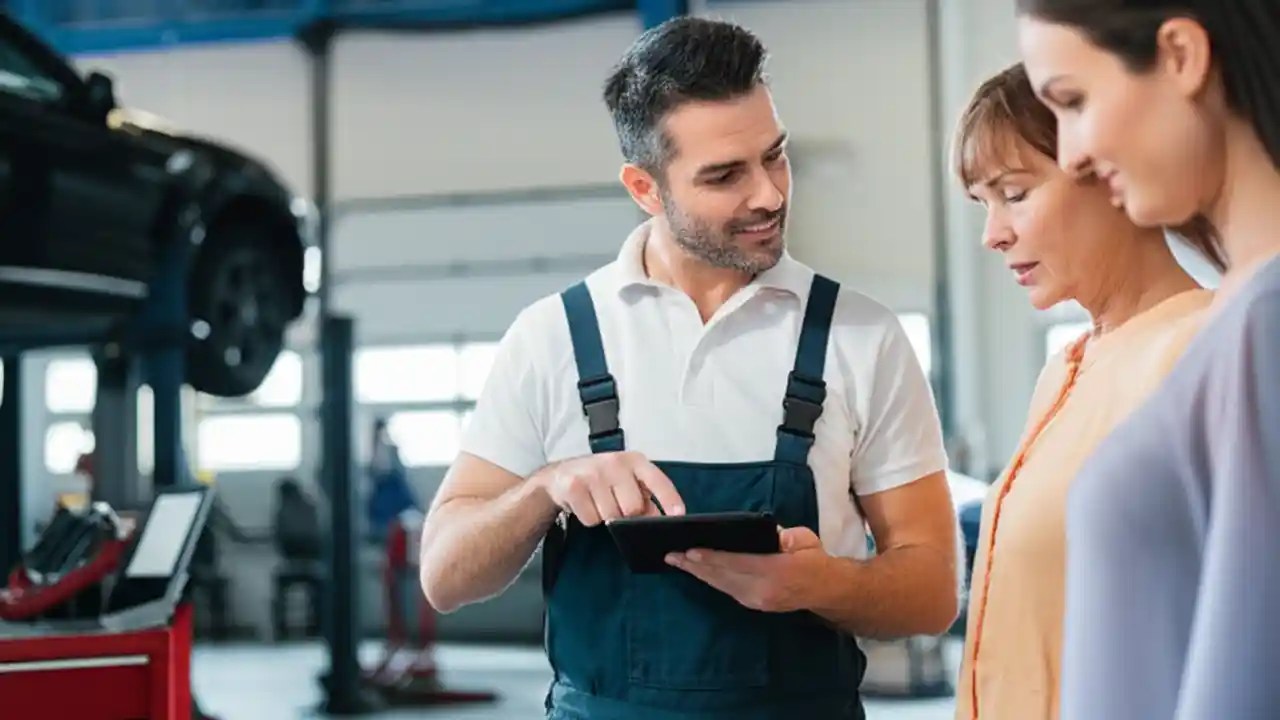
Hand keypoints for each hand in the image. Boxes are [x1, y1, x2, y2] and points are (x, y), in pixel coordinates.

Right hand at [537, 451, 684, 526]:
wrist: (560, 475)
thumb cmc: (601, 479)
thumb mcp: (626, 481)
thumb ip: (646, 498)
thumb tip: (662, 520)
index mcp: (635, 461)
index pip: (657, 480)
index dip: (669, 498)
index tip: (679, 514)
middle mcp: (615, 462)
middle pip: (633, 507)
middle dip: (626, 515)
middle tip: (616, 505)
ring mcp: (593, 473)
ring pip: (611, 516)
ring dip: (605, 517)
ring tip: (598, 503)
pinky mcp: (574, 486)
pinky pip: (591, 519)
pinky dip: (589, 518)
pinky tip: (585, 504)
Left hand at [666, 525, 827, 612]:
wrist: (826, 590)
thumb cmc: (815, 560)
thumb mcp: (806, 541)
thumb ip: (788, 538)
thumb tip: (770, 534)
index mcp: (776, 572)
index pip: (737, 564)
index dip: (712, 558)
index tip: (690, 552)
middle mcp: (762, 590)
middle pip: (722, 577)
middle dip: (695, 566)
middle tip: (671, 555)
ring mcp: (757, 600)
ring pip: (721, 585)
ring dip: (698, 574)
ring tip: (677, 562)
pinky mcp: (754, 604)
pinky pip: (726, 590)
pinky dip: (710, 579)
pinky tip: (697, 571)